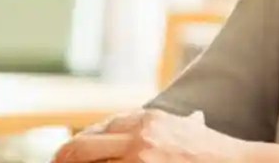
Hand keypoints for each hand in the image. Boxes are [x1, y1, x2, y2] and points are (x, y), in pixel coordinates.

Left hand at [53, 109, 240, 162]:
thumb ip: (162, 126)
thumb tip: (163, 123)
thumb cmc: (214, 153)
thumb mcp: (184, 129)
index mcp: (145, 119)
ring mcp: (140, 158)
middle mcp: (138, 135)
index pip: (98, 130)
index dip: (79, 146)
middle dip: (64, 159)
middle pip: (81, 147)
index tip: (68, 157)